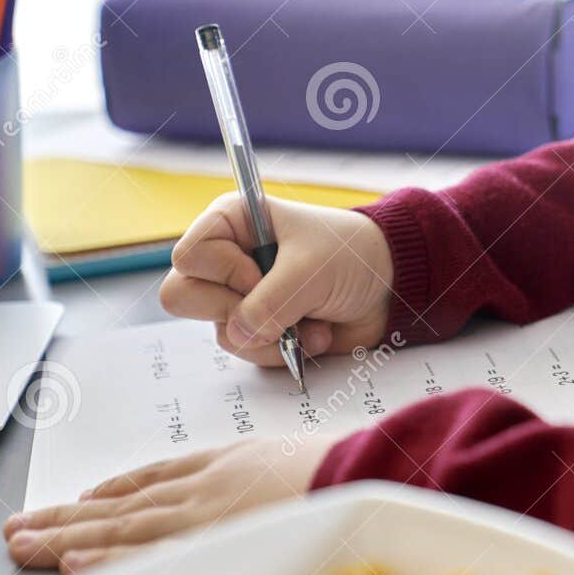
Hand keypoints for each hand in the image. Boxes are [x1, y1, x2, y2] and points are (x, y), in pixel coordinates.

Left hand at [2, 435, 334, 572]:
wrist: (369, 471)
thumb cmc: (354, 467)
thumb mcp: (312, 458)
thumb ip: (285, 475)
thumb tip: (286, 485)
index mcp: (233, 462)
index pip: (162, 475)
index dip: (120, 488)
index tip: (88, 498)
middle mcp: (208, 487)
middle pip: (125, 505)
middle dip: (69, 518)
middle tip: (22, 527)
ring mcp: (205, 514)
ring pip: (122, 528)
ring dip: (67, 538)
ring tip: (24, 544)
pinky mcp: (212, 540)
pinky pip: (150, 554)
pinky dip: (110, 559)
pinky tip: (74, 564)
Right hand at [160, 194, 394, 367]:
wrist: (391, 288)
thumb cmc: (353, 256)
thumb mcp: (312, 270)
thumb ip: (271, 301)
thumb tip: (239, 333)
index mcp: (232, 222)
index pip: (189, 256)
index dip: (224, 272)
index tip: (262, 273)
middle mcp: (227, 259)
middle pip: (182, 296)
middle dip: (234, 308)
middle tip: (274, 302)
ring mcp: (241, 296)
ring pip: (220, 331)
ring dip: (272, 334)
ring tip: (312, 320)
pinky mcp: (260, 328)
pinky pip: (248, 352)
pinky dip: (283, 350)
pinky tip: (315, 333)